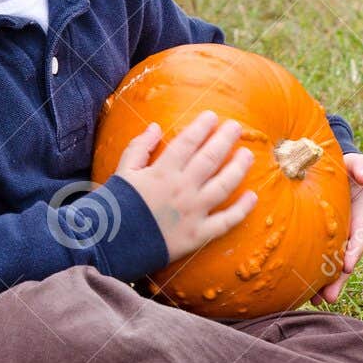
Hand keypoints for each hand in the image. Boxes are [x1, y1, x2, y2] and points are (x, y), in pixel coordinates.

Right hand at [112, 111, 258, 262]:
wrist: (109, 246)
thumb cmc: (114, 207)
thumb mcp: (122, 172)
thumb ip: (139, 147)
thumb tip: (155, 126)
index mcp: (162, 171)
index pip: (188, 142)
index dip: (202, 127)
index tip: (213, 116)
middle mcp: (182, 188)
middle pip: (210, 158)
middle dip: (225, 139)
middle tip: (236, 127)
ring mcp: (192, 212)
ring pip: (224, 185)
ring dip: (239, 168)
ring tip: (248, 155)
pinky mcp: (197, 235)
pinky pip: (225, 222)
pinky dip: (242, 209)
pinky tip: (253, 196)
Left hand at [314, 152, 362, 304]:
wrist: (328, 166)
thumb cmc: (346, 165)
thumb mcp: (358, 163)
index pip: (361, 235)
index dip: (355, 251)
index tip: (348, 266)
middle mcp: (350, 231)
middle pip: (346, 258)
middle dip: (339, 279)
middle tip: (330, 297)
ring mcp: (336, 238)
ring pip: (331, 264)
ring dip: (324, 283)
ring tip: (315, 301)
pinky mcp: (319, 239)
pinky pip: (316, 257)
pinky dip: (310, 272)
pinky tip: (299, 288)